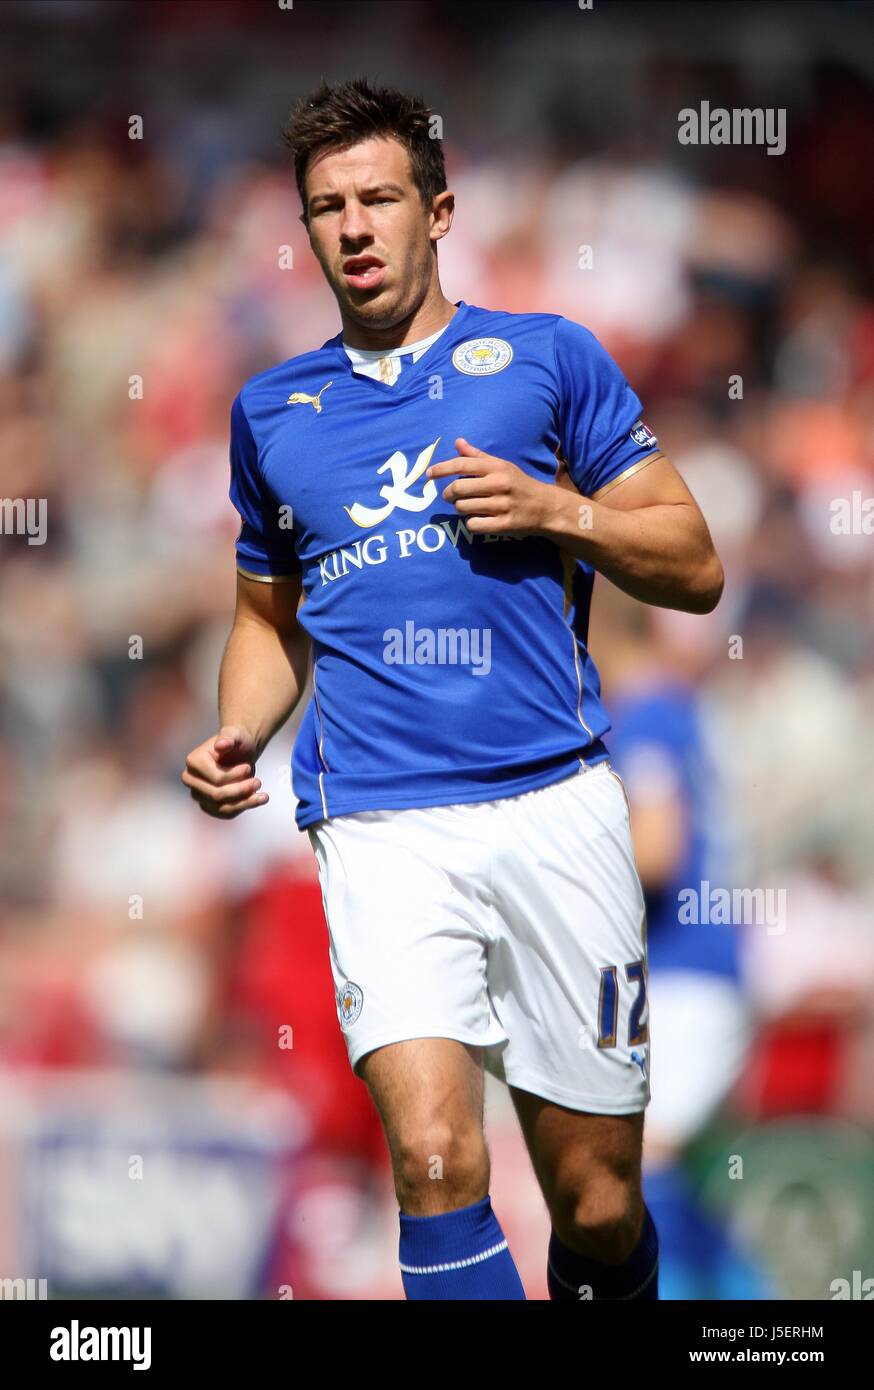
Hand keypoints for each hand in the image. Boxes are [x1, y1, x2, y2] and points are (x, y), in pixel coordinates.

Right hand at [182, 725, 267, 818]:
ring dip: (245, 802)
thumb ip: (228, 737)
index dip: (235, 776)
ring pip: (222, 808)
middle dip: (241, 790)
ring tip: (263, 795)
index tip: (248, 767)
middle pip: (217, 795)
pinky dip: (244, 807)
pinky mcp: (209, 806)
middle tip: (258, 782)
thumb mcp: (235, 734)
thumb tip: (221, 745)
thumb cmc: (236, 741)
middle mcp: (191, 780)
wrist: (240, 752)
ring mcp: (198, 795)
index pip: (216, 779)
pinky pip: (226, 813)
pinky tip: (257, 799)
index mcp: (193, 762)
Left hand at [426, 437, 558, 535]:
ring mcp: (502, 505)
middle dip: (448, 494)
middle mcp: (499, 485)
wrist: (545, 507)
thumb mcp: (501, 466)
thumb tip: (458, 442)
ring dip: (460, 508)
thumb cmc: (518, 484)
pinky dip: (471, 522)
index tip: (429, 474)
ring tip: (468, 506)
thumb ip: (478, 456)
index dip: (442, 469)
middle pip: (458, 489)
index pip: (462, 465)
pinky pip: (474, 524)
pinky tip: (477, 519)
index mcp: (497, 468)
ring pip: (463, 508)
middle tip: (449, 496)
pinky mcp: (504, 525)